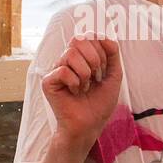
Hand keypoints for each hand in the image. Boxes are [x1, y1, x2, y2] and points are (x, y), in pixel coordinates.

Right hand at [43, 34, 122, 149]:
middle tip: (96, 78)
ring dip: (85, 73)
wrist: (90, 125)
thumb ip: (112, 54)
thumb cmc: (99, 103)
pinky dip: (75, 83)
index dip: (101, 50)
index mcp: (82, 57)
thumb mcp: (113, 76)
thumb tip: (105, 36)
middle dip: (94, 59)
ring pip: (71, 54)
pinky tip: (74, 93)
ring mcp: (56, 70)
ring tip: (84, 87)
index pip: (89, 36)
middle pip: (78, 40)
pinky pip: (63, 70)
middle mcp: (67, 60)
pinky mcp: (48, 81)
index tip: (103, 70)